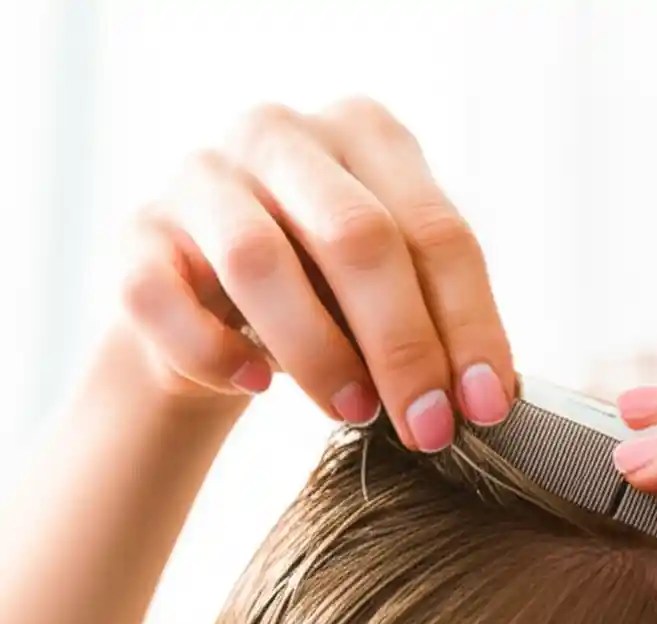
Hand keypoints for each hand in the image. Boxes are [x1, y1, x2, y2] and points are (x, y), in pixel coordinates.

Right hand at [118, 97, 513, 450]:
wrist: (211, 302)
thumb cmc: (326, 290)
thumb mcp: (392, 288)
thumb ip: (437, 319)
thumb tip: (488, 395)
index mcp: (369, 133)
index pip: (437, 230)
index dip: (469, 324)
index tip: (486, 406)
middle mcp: (284, 134)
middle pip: (356, 237)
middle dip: (402, 345)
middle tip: (427, 427)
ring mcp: (202, 173)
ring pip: (258, 260)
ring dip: (318, 352)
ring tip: (355, 412)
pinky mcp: (138, 230)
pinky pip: (164, 295)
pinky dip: (213, 351)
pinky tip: (256, 386)